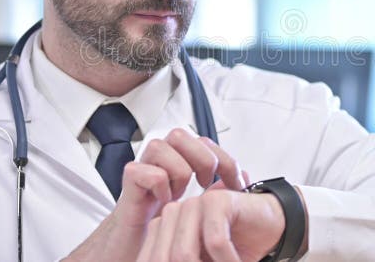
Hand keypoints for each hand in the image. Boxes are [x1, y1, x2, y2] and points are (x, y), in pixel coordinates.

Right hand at [63, 129, 245, 260]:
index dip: (225, 158)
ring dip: (179, 173)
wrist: (137, 239)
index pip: (205, 140)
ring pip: (163, 147)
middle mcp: (161, 156)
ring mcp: (143, 165)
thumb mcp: (199, 201)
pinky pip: (148, 172)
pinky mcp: (130, 180)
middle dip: (201, 159)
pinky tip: (164, 202)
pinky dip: (161, 188)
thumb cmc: (166, 218)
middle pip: (182, 134)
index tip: (234, 182)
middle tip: (204, 184)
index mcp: (179, 156)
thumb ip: (218, 186)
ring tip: (179, 194)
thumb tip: (244, 176)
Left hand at [135, 189, 285, 261]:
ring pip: (184, 253)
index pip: (150, 260)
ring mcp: (193, 205)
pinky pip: (214, 242)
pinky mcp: (217, 201)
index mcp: (163, 228)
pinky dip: (228, 260)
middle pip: (166, 259)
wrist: (270, 226)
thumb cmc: (235, 249)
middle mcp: (173, 214)